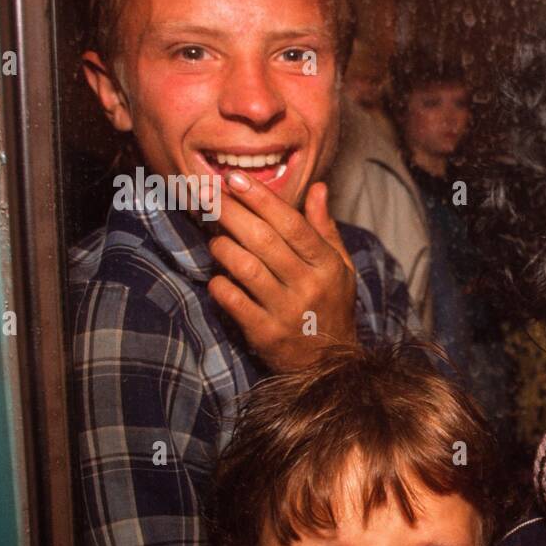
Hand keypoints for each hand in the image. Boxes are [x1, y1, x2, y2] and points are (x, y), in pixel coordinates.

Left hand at [207, 173, 357, 371]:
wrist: (330, 366)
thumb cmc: (331, 307)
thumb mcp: (340, 268)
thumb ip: (325, 228)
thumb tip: (318, 187)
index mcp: (328, 266)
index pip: (293, 225)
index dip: (261, 199)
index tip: (234, 178)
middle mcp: (308, 286)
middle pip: (263, 240)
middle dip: (229, 211)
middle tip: (205, 193)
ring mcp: (286, 311)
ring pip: (244, 267)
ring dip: (222, 246)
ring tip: (215, 238)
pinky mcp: (265, 334)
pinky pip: (232, 300)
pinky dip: (219, 283)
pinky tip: (219, 277)